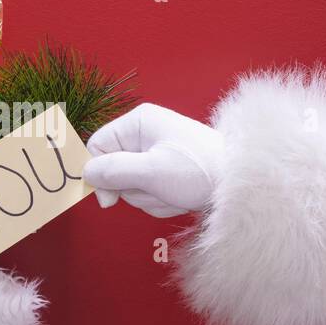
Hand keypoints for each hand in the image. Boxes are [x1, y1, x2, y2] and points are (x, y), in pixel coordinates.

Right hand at [83, 103, 225, 216]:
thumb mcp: (152, 171)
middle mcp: (144, 135)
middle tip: (159, 188)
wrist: (240, 184)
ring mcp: (155, 154)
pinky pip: (148, 193)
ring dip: (150, 197)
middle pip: (114, 170)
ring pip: (131, 186)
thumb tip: (86, 173)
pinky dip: (162, 201)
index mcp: (138, 123)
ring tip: (175, 192)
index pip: (97, 146)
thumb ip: (114, 171)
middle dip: (134, 188)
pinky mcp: (165, 172)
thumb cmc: (198, 171)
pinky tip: (180, 197)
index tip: (109, 200)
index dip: (98, 174)